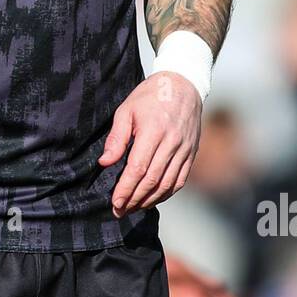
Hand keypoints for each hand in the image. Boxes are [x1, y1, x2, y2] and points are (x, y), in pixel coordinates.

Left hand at [99, 71, 202, 215]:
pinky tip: (152, 199)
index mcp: (154, 131)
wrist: (183, 85)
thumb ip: (116, 138)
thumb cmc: (150, 96)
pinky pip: (179, 180)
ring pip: (167, 184)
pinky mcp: (192, 153)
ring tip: (133, 208)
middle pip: (152, 180)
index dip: (126, 188)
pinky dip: (166, 194)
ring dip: (149, 200)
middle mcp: (172, 142)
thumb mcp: (126, 110)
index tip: (115, 202)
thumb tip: (105, 163)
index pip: (139, 168)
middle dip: (134, 199)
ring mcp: (185, 149)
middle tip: (120, 211)